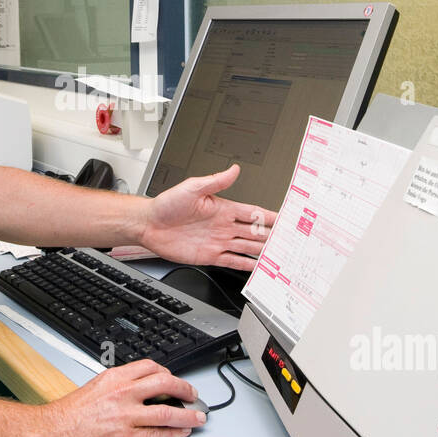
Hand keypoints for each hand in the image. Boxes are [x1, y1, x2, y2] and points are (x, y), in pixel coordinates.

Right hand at [39, 360, 205, 436]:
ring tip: (199, 417)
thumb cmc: (65, 416)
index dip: (168, 372)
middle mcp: (121, 393)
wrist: (47, 434)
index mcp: (113, 378)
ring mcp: (124, 416)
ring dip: (188, 414)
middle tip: (193, 395)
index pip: (150, 366)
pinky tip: (182, 433)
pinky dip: (174, 434)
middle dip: (185, 388)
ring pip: (167, 410)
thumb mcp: (92, 389)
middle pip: (165, 382)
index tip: (174, 379)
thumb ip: (114, 388)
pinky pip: (157, 435)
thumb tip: (133, 393)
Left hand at [138, 164, 275, 271]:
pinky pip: (231, 261)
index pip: (252, 213)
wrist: (149, 225)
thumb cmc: (166, 204)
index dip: (269, 216)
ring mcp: (218, 241)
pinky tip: (256, 267)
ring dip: (262, 251)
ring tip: (278, 256)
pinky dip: (245, 265)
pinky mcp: (209, 256)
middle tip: (288, 241)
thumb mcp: (192, 188)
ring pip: (246, 247)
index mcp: (222, 209)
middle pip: (254, 232)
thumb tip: (234, 169)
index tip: (285, 218)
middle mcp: (222, 226)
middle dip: (271, 236)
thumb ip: (215, 181)